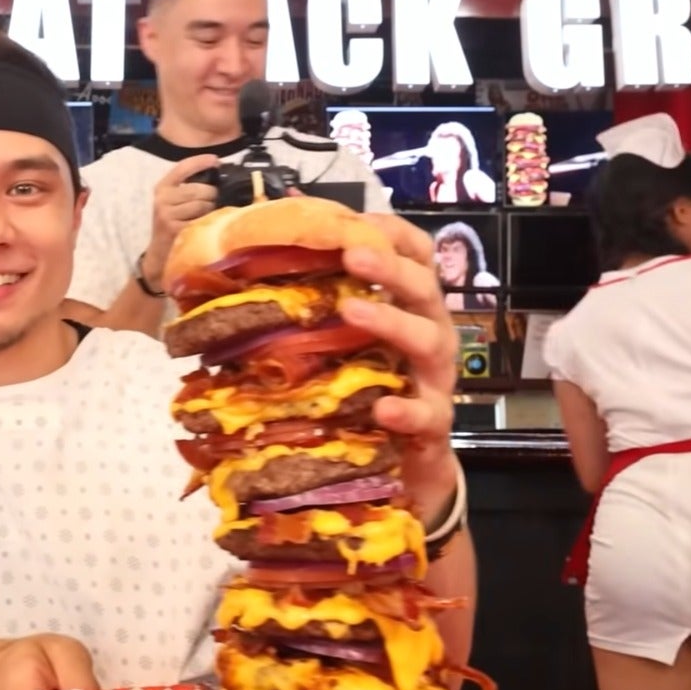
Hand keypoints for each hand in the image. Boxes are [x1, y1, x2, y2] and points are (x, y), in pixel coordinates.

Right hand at [142, 154, 220, 284]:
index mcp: (162, 187)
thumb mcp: (174, 202)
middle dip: (211, 194)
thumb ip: (188, 187)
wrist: (160, 252)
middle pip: (197, 189)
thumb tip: (217, 174)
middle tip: (214, 200)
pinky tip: (207, 224)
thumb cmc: (173, 223)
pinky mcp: (173, 229)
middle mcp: (162, 198)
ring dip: (211, 209)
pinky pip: (199, 220)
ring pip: (201, 204)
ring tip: (209, 214)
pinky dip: (207, 221)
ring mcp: (166, 215)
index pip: (182, 167)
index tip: (216, 159)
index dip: (200, 161)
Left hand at [337, 216, 461, 517]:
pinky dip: (406, 409)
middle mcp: (430, 335)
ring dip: (391, 322)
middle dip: (390, 267)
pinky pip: (427, 415)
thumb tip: (255, 262)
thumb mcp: (349, 346)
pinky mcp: (434, 427)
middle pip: (424, 289)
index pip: (417, 256)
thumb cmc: (372, 394)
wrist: (411, 470)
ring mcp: (436, 381)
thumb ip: (322, 308)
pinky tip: (383, 408)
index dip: (393, 233)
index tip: (359, 218)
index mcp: (411, 309)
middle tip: (351, 254)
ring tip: (352, 310)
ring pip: (429, 342)